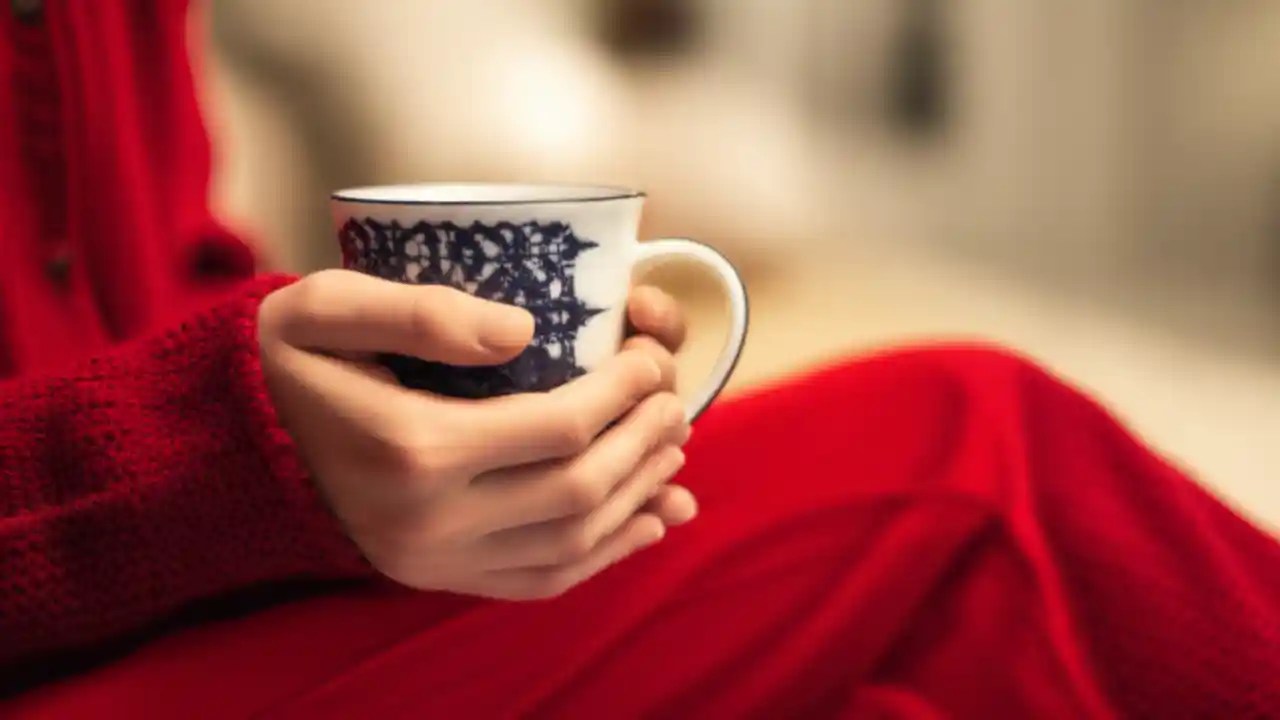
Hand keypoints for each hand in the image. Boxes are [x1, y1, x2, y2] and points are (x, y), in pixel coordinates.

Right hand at [257, 271, 690, 598]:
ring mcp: (433, 561)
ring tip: (676, 451)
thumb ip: (424, 312)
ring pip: (572, 543)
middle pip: (580, 489)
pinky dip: (606, 555)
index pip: (559, 426)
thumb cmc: (284, 361)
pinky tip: (648, 523)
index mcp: (412, 449)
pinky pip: (540, 581)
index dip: (624, 392)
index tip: (652, 357)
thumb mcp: (327, 306)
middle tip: (676, 401)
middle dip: (645, 442)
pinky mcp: (434, 578)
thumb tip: (524, 332)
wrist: (229, 447)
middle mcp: (430, 521)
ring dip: (639, 497)